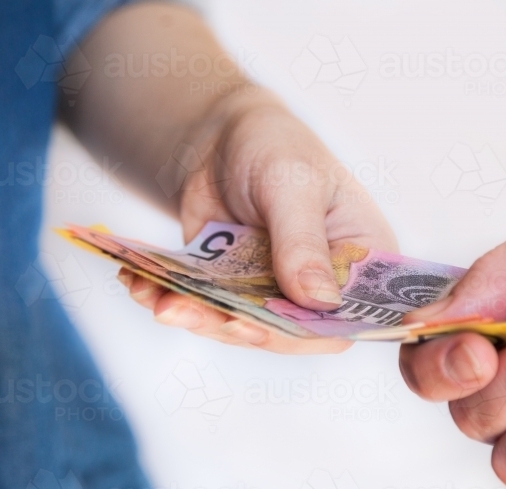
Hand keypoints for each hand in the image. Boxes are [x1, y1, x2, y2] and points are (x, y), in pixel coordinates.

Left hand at [120, 97, 396, 352]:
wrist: (221, 139)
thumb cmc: (276, 146)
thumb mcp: (293, 185)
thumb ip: (303, 242)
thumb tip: (318, 301)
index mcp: (362, 260)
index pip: (349, 315)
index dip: (310, 332)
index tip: (260, 328)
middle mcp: (324, 286)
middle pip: (291, 331)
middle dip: (238, 328)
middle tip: (192, 314)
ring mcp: (277, 294)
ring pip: (243, 327)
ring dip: (199, 319)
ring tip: (159, 301)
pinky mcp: (235, 294)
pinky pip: (208, 310)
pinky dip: (173, 301)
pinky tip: (142, 286)